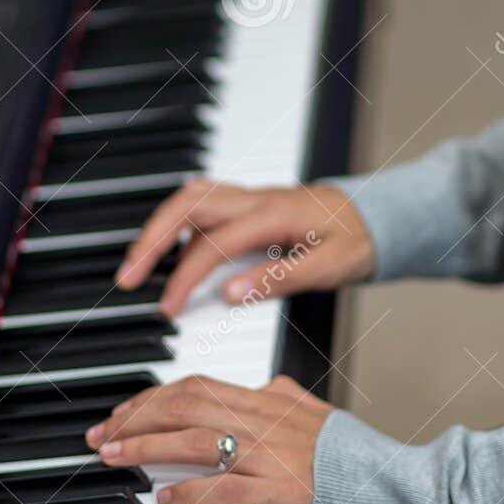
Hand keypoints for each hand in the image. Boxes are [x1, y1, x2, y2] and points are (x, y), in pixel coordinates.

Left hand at [86, 372, 332, 503]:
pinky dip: (192, 489)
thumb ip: (281, 397)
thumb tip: (261, 386)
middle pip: (186, 404)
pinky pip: (227, 487)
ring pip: (196, 439)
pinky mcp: (280, 490)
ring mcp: (271, 454)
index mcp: (268, 397)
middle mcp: (264, 419)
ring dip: (148, 447)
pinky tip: (164, 496)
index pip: (196, 385)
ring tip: (114, 457)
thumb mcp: (312, 411)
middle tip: (102, 435)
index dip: (151, 398)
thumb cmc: (350, 454)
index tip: (122, 414)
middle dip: (136, 418)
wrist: (389, 483)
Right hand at [115, 177, 375, 315]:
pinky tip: (168, 249)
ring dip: (158, 226)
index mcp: (274, 214)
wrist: (376, 215)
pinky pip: (203, 202)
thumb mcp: (330, 265)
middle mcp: (256, 199)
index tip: (167, 308)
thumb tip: (231, 293)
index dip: (186, 276)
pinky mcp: (248, 202)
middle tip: (127, 276)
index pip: (215, 243)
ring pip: (191, 197)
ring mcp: (250, 196)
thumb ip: (280, 278)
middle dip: (151, 238)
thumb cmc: (356, 240)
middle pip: (189, 204)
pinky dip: (176, 221)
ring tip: (136, 264)